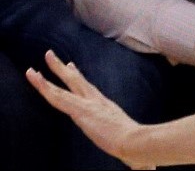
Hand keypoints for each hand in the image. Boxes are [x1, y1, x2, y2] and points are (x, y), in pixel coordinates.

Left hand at [29, 52, 151, 168]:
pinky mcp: (79, 110)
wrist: (136, 142)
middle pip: (77, 81)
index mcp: (108, 109)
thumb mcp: (134, 152)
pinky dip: (44, 86)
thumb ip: (137, 161)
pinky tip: (34, 76)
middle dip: (64, 69)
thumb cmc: (139, 148)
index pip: (89, 91)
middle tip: (52, 56)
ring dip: (51, 71)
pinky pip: (56, 96)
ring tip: (43, 57)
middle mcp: (97, 102)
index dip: (78, 79)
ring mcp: (88, 105)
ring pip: (65, 85)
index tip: (71, 67)